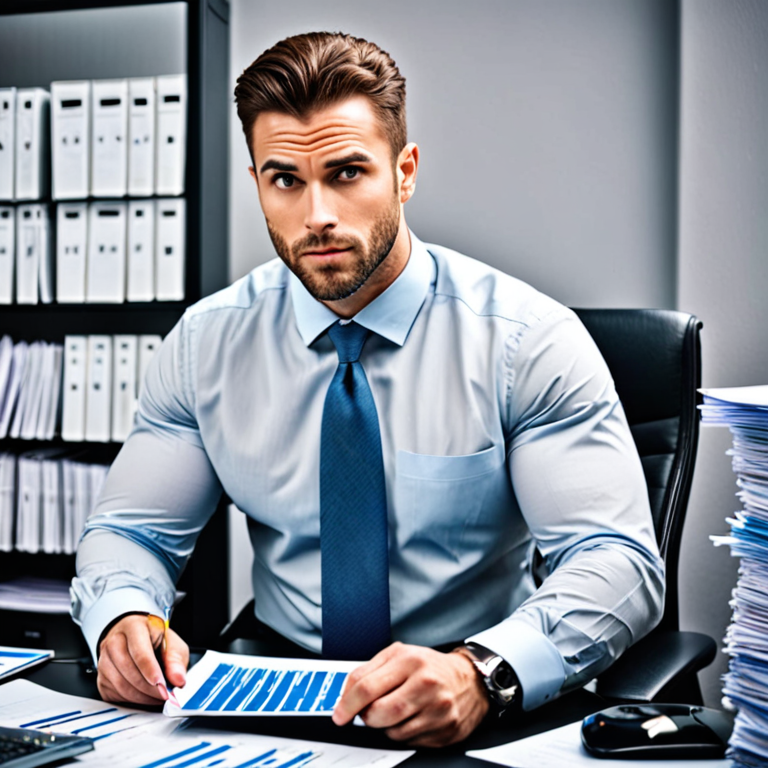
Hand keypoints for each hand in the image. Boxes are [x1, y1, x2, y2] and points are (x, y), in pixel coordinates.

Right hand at [97, 613, 188, 704]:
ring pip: (120, 685)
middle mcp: (114, 642)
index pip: (140, 651)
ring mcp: (104, 660)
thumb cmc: (154, 639)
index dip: (150, 670)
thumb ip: (176, 660)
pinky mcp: (101, 678)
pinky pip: (114, 695)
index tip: (162, 685)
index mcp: (134, 627)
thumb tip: (179, 679)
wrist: (135, 637)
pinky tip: (144, 698)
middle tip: (164, 695)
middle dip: (148, 688)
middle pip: (128, 669)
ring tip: (157, 697)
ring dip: (141, 697)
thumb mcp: (172, 643)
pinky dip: (131, 701)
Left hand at [332, 642, 489, 746]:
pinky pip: (410, 742)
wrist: (471, 680)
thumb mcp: (399, 654)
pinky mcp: (445, 731)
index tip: (339, 715)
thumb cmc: (430, 666)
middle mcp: (425, 684)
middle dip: (366, 717)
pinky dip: (403, 733)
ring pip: (393, 732)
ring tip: (396, 710)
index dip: (347, 704)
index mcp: (409, 661)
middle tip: (368, 712)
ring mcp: (437, 710)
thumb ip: (369, 670)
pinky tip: (412, 718)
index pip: (366, 687)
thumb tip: (345, 695)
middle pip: (378, 714)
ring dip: (385, 726)